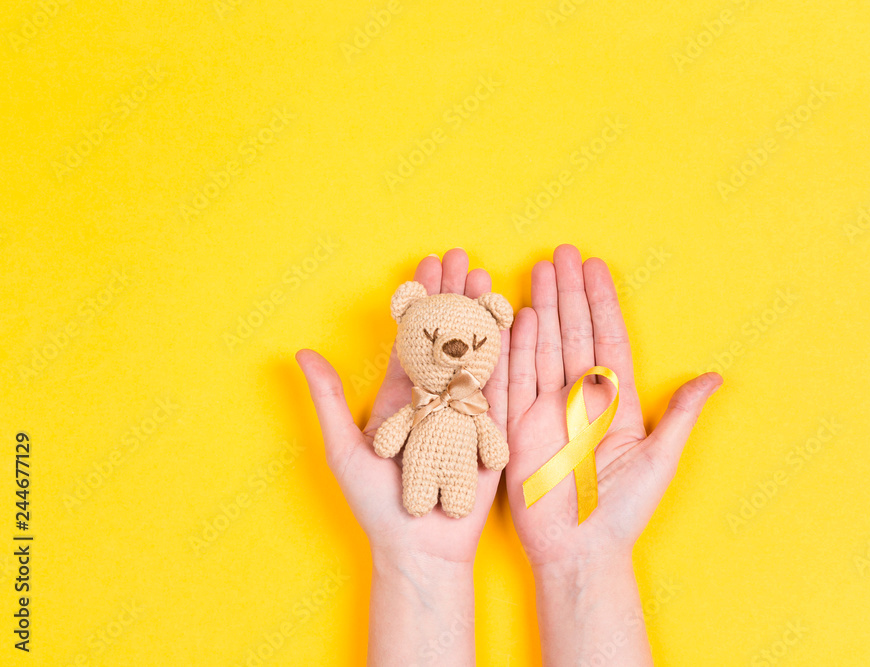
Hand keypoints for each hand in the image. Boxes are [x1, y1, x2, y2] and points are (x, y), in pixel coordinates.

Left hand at [295, 248, 509, 563]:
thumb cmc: (378, 505)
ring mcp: (464, 412)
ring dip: (477, 313)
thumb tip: (301, 353)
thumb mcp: (345, 449)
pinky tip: (512, 320)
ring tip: (483, 277)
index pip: (410, 338)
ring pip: (472, 352)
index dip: (418, 302)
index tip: (424, 267)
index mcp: (400, 398)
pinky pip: (499, 384)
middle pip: (444, 335)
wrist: (419, 547)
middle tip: (458, 257)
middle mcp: (433, 398)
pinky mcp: (490, 430)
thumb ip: (329, 400)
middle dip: (451, 295)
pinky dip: (505, 351)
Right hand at [506, 244, 720, 567]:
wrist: (581, 551)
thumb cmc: (623, 511)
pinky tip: (520, 318)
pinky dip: (517, 349)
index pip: (607, 340)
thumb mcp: (660, 458)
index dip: (602, 303)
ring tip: (540, 271)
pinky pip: (516, 380)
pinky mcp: (518, 428)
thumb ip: (680, 413)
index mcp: (614, 402)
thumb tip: (715, 377)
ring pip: (544, 347)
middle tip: (564, 252)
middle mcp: (578, 399)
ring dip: (543, 308)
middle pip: (573, 333)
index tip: (596, 267)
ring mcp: (546, 410)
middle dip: (568, 292)